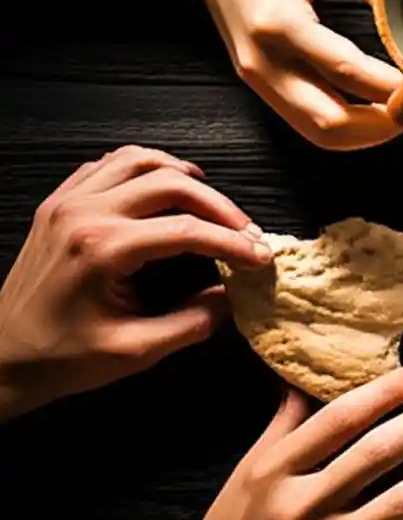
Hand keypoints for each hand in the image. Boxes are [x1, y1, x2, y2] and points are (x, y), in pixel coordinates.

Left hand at [0, 146, 268, 420]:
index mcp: (103, 249)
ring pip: (138, 160)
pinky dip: (142, 169)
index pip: (188, 231)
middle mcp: (84, 214)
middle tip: (246, 231)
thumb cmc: (62, 359)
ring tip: (210, 200)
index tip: (261, 257)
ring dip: (181, 174)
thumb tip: (233, 297)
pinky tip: (161, 190)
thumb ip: (193, 322)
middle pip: (170, 183)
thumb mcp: (136, 351)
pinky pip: (106, 165)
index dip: (234, 242)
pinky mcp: (56, 205)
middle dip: (219, 205)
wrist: (1, 358)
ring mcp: (66, 203)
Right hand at [195, 0, 402, 148]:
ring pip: (320, 134)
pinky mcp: (262, 87)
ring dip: (369, 134)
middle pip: (331, 123)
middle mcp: (264, 62)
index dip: (396, 89)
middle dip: (387, 126)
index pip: (348, 73)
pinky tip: (378, 114)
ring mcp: (259, 80)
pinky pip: (309, 124)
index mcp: (279, 23)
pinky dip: (349, 128)